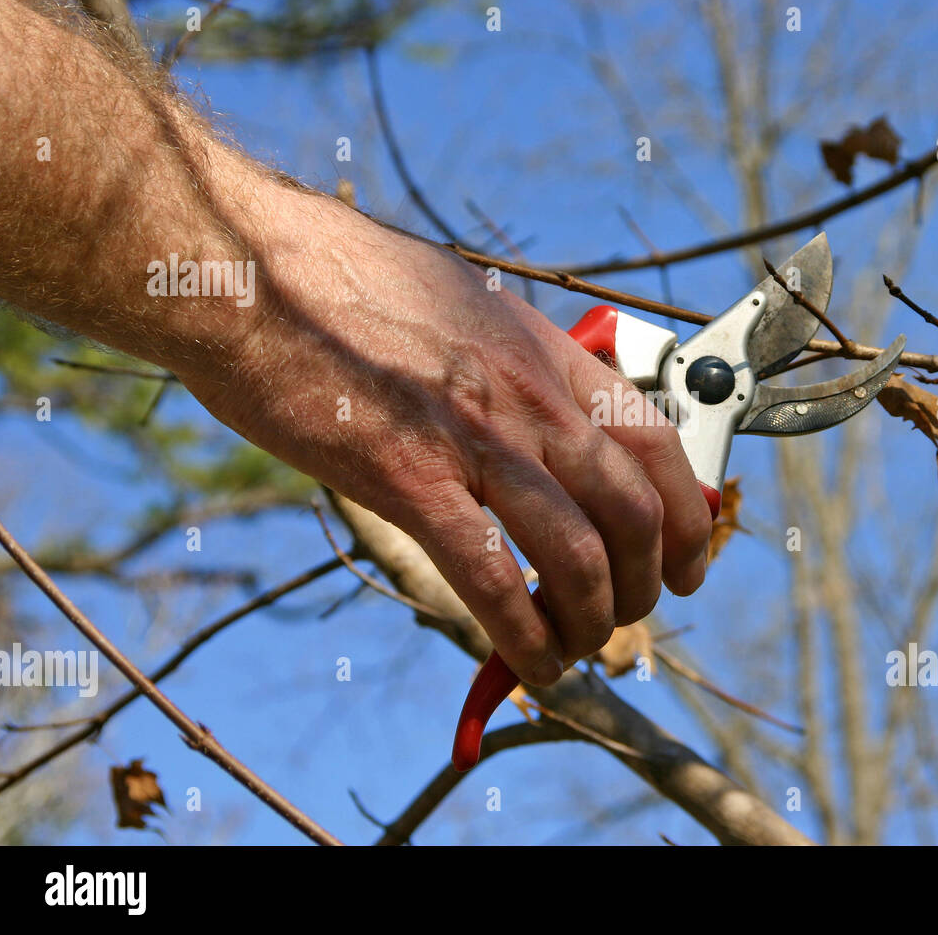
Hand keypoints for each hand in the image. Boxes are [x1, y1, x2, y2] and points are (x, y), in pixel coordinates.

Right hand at [181, 189, 712, 685]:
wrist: (247, 272)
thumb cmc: (344, 286)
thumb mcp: (467, 308)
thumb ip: (516, 366)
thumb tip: (544, 417)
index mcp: (547, 353)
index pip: (657, 444)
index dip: (690, 517)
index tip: (689, 561)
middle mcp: (530, 396)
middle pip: (635, 512)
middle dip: (649, 583)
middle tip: (631, 616)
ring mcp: (474, 439)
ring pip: (579, 555)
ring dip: (592, 621)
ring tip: (577, 649)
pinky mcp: (409, 479)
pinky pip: (495, 579)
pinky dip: (526, 637)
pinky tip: (531, 664)